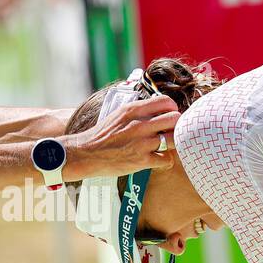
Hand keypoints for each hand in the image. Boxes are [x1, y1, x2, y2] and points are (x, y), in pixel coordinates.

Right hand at [63, 94, 178, 179]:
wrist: (86, 153)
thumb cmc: (103, 134)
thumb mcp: (119, 114)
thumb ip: (139, 110)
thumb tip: (157, 107)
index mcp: (134, 110)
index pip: (166, 102)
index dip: (172, 109)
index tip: (168, 116)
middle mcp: (140, 124)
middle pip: (175, 119)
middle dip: (176, 125)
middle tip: (169, 132)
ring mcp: (142, 143)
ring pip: (174, 139)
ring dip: (173, 143)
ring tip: (166, 145)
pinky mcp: (142, 161)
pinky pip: (167, 159)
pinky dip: (165, 160)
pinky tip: (158, 159)